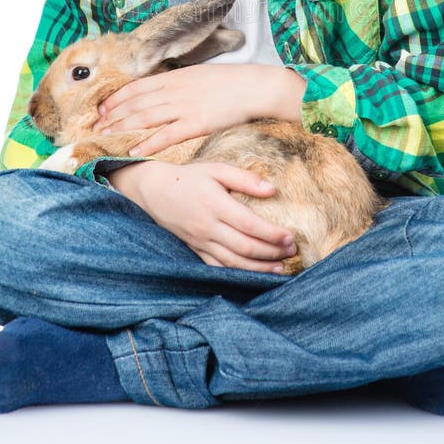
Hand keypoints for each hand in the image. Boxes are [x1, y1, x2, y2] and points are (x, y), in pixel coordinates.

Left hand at [92, 64, 305, 155]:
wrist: (257, 87)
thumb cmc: (233, 82)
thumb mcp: (202, 76)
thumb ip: (181, 84)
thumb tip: (164, 92)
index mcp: (176, 77)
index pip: (137, 87)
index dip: (116, 99)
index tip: (101, 108)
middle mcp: (175, 90)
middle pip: (135, 103)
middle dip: (112, 116)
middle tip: (95, 127)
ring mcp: (184, 106)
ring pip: (145, 118)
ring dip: (122, 128)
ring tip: (106, 138)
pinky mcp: (196, 122)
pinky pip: (167, 134)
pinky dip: (148, 142)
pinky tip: (134, 150)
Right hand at [111, 160, 297, 272]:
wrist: (152, 191)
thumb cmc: (188, 177)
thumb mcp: (215, 169)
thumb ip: (244, 179)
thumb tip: (272, 189)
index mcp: (215, 204)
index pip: (249, 224)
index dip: (272, 234)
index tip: (290, 236)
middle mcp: (207, 226)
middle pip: (245, 246)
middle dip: (271, 252)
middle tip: (292, 251)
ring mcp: (199, 241)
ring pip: (233, 262)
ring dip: (259, 267)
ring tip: (280, 268)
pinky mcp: (194, 249)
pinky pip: (217, 267)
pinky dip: (237, 273)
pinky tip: (252, 274)